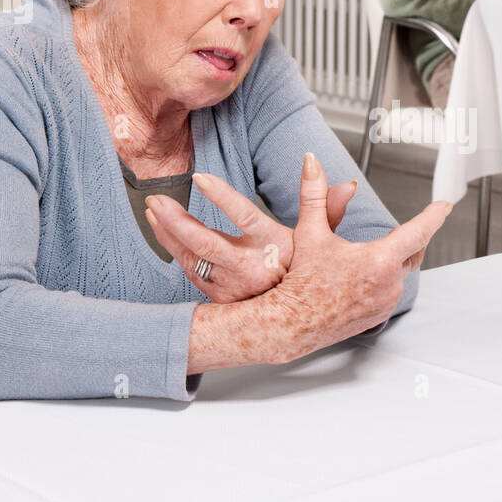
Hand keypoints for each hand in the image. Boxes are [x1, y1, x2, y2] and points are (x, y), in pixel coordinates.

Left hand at [143, 170, 358, 302]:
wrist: (300, 323)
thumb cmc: (309, 275)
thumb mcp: (322, 241)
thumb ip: (327, 207)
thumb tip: (347, 184)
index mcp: (273, 249)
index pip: (245, 218)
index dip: (222, 197)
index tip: (200, 178)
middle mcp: (250, 268)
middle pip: (206, 243)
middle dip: (177, 220)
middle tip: (157, 199)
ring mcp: (232, 285)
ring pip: (191, 257)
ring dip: (168, 232)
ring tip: (154, 208)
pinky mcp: (220, 295)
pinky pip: (190, 270)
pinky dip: (173, 249)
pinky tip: (162, 231)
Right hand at [249, 152, 449, 363]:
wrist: (291, 324)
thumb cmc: (300, 280)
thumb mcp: (310, 232)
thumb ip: (314, 193)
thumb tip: (311, 162)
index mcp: (379, 260)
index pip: (419, 231)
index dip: (434, 216)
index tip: (445, 206)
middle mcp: (389, 283)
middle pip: (415, 252)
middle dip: (416, 236)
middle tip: (416, 225)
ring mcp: (387, 302)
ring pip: (402, 273)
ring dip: (396, 259)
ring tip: (381, 250)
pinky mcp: (380, 315)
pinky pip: (392, 291)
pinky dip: (386, 278)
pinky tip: (368, 274)